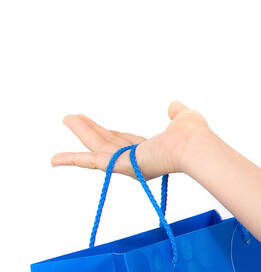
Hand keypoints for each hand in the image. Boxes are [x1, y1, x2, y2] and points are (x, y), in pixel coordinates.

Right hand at [51, 101, 209, 179]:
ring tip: (67, 118)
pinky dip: (71, 160)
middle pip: (107, 144)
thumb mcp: (184, 118)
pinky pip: (90, 162)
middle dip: (89, 131)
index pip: (126, 142)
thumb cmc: (194, 135)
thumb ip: (177, 112)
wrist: (193, 145)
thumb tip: (174, 105)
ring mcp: (127, 164)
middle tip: (72, 118)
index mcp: (151, 150)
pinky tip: (54, 160)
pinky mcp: (119, 166)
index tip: (96, 125)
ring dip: (81, 132)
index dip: (110, 134)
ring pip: (96, 147)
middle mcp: (137, 160)